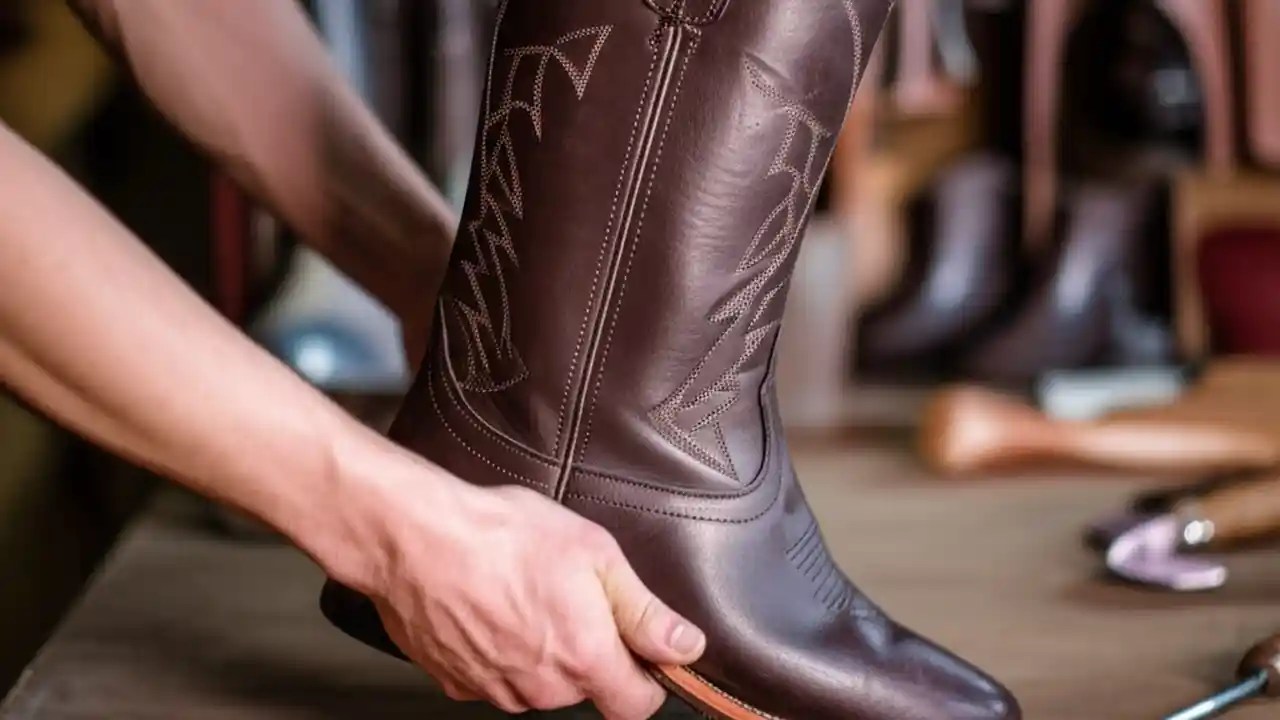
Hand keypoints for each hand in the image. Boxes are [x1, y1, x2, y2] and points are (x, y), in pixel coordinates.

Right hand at [351, 464, 705, 717]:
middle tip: (567, 594)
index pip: (636, 706)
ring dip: (539, 652)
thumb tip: (685, 646)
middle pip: (584, 689)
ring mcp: (493, 689)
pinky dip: (497, 651)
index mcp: (583, 659)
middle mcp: (539, 688)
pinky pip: (493, 677)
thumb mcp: (594, 554)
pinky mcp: (455, 681)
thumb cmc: (501, 535)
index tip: (638, 649)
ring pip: (537, 684)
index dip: (646, 679)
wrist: (414, 537)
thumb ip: (644, 611)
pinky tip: (487, 607)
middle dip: (586, 651)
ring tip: (521, 594)